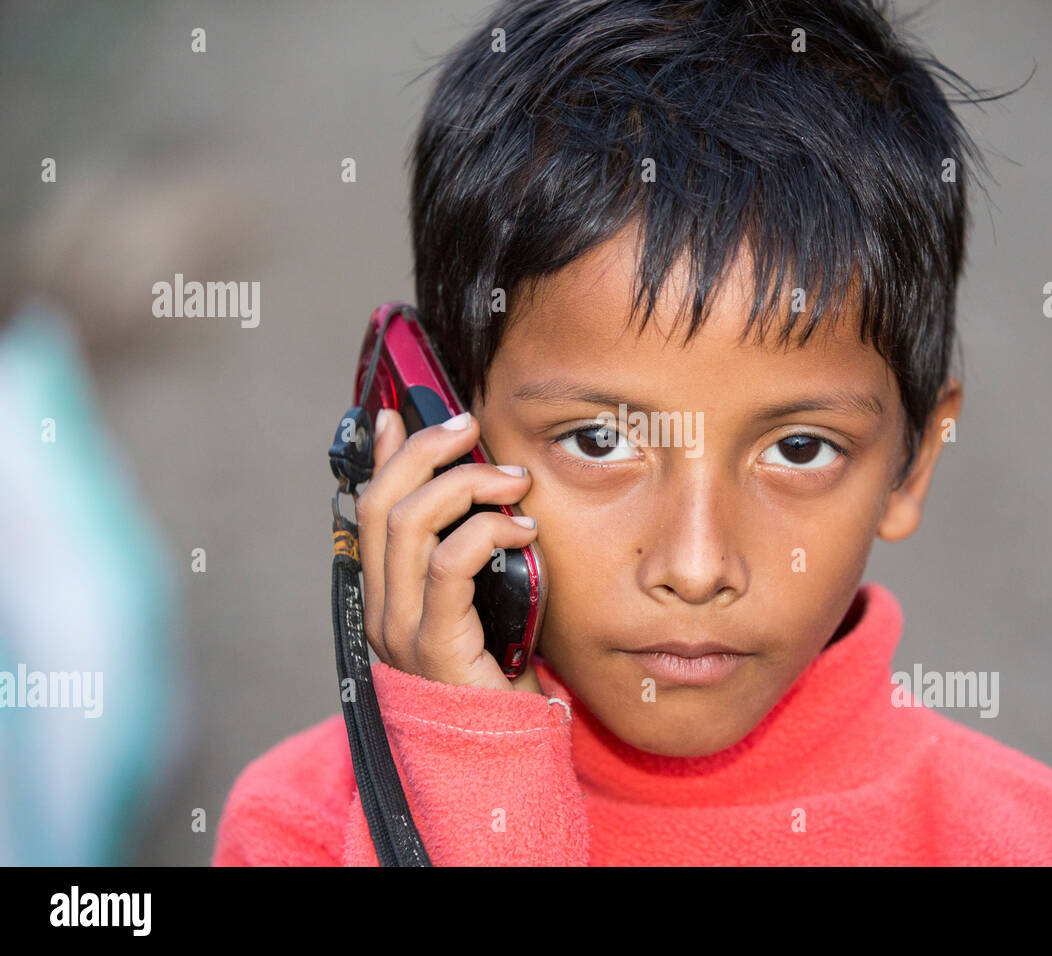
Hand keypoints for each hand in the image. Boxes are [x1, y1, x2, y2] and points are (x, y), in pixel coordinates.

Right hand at [356, 408, 542, 693]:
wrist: (502, 753)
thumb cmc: (500, 673)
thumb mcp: (485, 597)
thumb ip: (473, 550)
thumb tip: (485, 491)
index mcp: (386, 593)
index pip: (368, 506)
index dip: (382, 454)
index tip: (402, 413)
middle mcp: (381, 607)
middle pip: (381, 502)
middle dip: (425, 451)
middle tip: (470, 427)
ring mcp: (400, 628)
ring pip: (408, 523)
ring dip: (465, 485)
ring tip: (513, 480)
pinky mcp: (433, 645)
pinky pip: (448, 565)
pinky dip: (486, 532)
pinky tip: (522, 529)